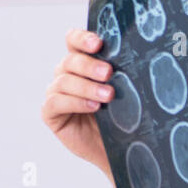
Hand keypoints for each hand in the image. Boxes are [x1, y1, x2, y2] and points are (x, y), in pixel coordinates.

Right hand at [42, 29, 115, 185]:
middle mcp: (66, 75)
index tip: (98, 44)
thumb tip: (136, 56)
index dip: (82, 38)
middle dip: (90, 65)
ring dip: (86, 87)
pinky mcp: (51, 113)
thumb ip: (122, 73)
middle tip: (109, 73)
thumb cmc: (122, 117)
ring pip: (64, 81)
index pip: (73, 41)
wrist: (120, 149)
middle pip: (70, 61)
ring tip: (108, 96)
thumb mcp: (125, 92)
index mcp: (82, 63)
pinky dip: (75, 102)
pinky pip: (55, 103)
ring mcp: (56, 93)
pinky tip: (93, 107)